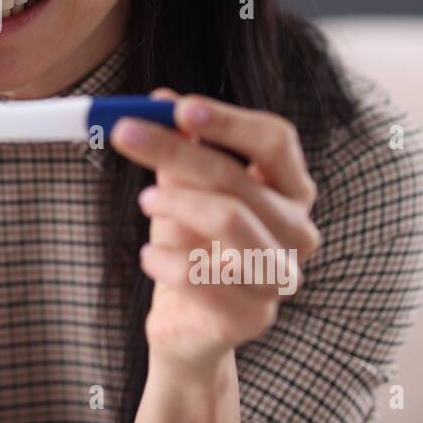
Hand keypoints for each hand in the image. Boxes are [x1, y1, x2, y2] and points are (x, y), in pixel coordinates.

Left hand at [109, 89, 320, 370]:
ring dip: (174, 203)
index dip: (228, 120)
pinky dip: (162, 258)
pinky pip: (198, 274)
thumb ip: (180, 146)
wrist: (187, 321)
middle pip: (238, 177)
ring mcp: (280, 277)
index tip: (178, 108)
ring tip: (145, 201)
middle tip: (124, 133)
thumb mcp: (184, 188)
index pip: (275, 140)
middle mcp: (298, 231)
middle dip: (175, 151)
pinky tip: (150, 256)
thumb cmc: (192, 243)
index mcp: (291, 190)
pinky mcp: (252, 317)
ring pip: (227, 219)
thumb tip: (159, 101)